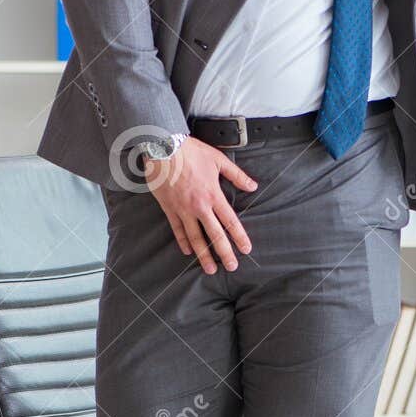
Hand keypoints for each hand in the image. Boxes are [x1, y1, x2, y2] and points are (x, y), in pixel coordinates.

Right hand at [145, 138, 256, 272]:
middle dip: (224, 253)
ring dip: (203, 255)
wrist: (163, 148)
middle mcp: (200, 206)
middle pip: (215, 235)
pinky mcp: (169, 208)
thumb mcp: (218, 160)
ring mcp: (183, 209)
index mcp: (214, 195)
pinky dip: (183, 241)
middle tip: (232, 267)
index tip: (246, 249)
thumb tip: (253, 186)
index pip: (230, 221)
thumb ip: (237, 175)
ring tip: (210, 269)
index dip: (239, 237)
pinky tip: (188, 252)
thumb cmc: (191, 152)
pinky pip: (177, 229)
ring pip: (195, 237)